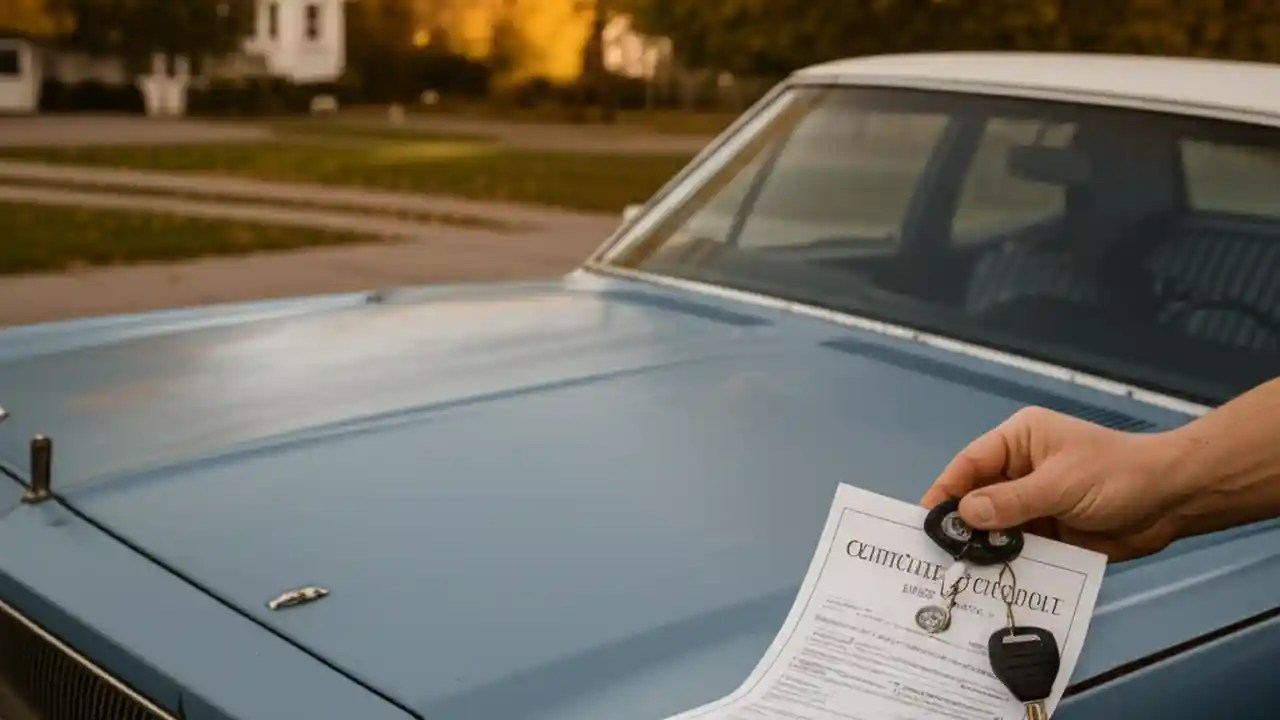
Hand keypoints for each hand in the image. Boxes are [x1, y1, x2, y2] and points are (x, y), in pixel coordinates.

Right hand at [921, 407, 1188, 560]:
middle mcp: (1020, 469)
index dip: (946, 490)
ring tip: (960, 573)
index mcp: (1020, 440)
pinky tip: (991, 579)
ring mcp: (1034, 501)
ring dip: (983, 546)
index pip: (970, 464)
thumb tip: (964, 514)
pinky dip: (1006, 561)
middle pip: (978, 496)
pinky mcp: (1048, 531)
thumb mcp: (1061, 484)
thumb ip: (1012, 501)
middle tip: (936, 554)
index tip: (924, 520)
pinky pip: (1018, 546)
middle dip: (961, 523)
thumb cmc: (1116, 476)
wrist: (1173, 502)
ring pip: (996, 525)